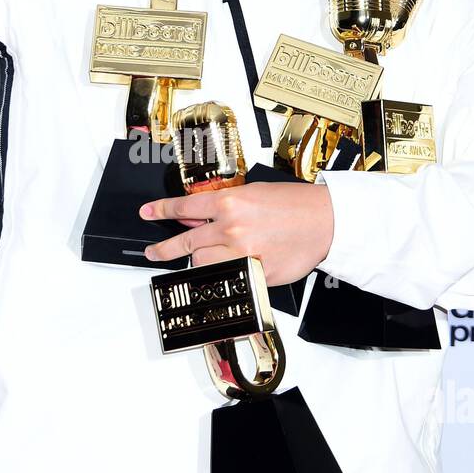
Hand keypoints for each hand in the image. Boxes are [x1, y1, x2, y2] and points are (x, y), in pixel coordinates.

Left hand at [140, 182, 334, 285]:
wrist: (326, 220)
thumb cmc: (296, 204)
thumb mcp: (254, 193)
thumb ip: (224, 205)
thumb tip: (199, 215)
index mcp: (230, 202)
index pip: (184, 208)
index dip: (161, 210)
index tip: (147, 213)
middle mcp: (231, 227)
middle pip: (186, 242)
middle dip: (165, 249)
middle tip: (152, 252)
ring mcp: (242, 253)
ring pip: (203, 263)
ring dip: (201, 261)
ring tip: (205, 259)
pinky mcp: (255, 273)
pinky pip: (228, 279)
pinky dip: (224, 276)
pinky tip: (226, 272)